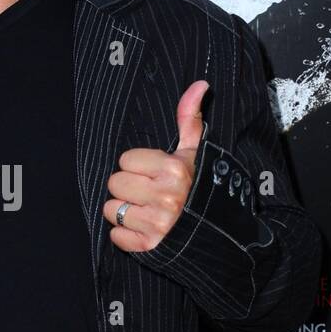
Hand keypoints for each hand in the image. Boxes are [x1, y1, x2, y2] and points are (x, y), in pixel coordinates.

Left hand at [103, 80, 208, 250]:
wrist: (218, 235)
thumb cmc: (201, 189)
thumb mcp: (196, 153)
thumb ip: (189, 119)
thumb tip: (199, 84)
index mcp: (174, 169)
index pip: (125, 160)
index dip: (138, 166)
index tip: (155, 174)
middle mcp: (166, 196)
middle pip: (115, 183)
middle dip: (129, 188)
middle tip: (150, 194)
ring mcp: (158, 224)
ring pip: (112, 209)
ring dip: (125, 211)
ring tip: (147, 211)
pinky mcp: (149, 247)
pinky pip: (116, 236)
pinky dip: (127, 235)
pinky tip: (145, 230)